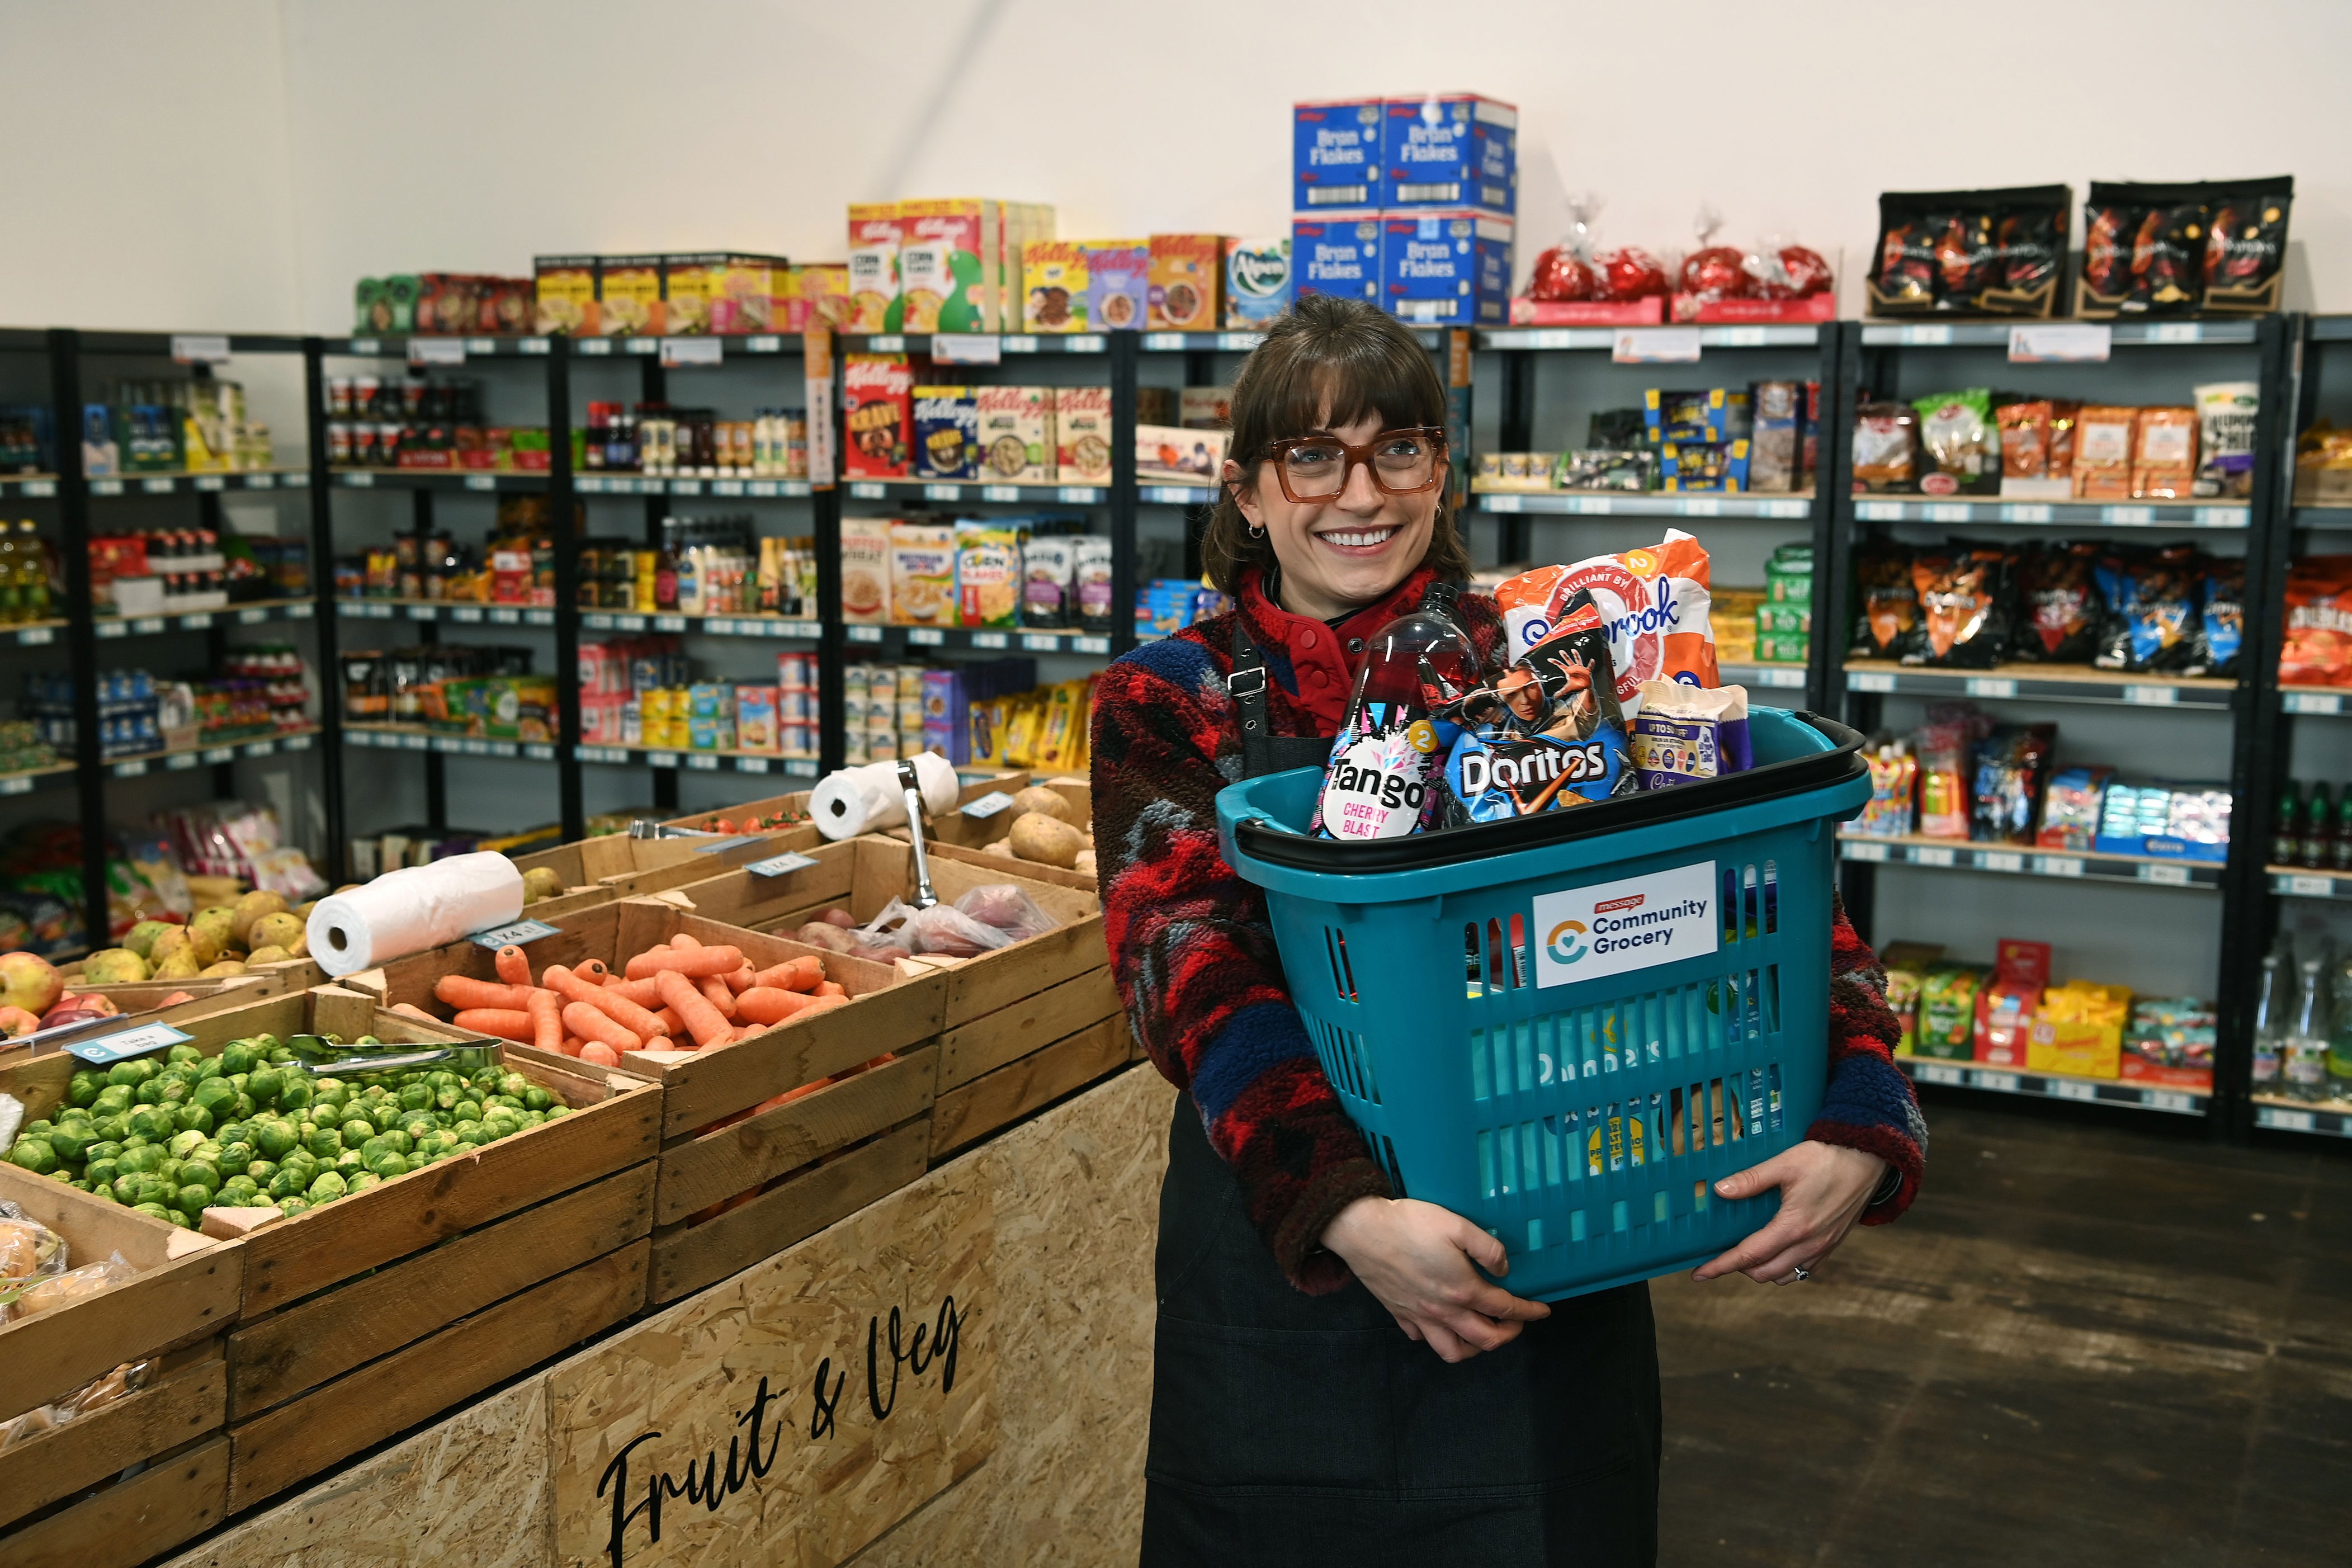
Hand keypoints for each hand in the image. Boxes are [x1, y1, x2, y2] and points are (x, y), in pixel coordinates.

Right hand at [1321, 1196, 1549, 1361]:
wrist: (1361, 1230)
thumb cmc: (1409, 1225)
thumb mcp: (1457, 1225)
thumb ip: (1488, 1248)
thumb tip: (1505, 1268)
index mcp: (1463, 1290)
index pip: (1505, 1308)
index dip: (1529, 1311)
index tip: (1543, 1311)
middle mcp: (1444, 1311)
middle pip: (1485, 1339)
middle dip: (1509, 1334)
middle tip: (1516, 1322)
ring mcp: (1420, 1316)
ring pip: (1453, 1351)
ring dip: (1475, 1347)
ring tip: (1482, 1333)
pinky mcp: (1399, 1313)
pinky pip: (1423, 1338)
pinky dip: (1438, 1337)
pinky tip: (1443, 1323)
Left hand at [1690, 1141, 1886, 1285]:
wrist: (1867, 1161)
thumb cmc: (1827, 1159)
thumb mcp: (1785, 1163)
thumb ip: (1751, 1179)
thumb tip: (1719, 1190)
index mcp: (1794, 1226)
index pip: (1748, 1255)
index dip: (1721, 1266)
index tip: (1699, 1274)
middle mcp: (1809, 1244)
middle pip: (1763, 1272)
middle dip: (1738, 1268)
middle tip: (1720, 1255)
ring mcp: (1822, 1248)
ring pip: (1784, 1277)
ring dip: (1761, 1271)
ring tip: (1746, 1253)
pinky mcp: (1832, 1246)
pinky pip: (1803, 1271)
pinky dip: (1784, 1269)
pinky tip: (1775, 1253)